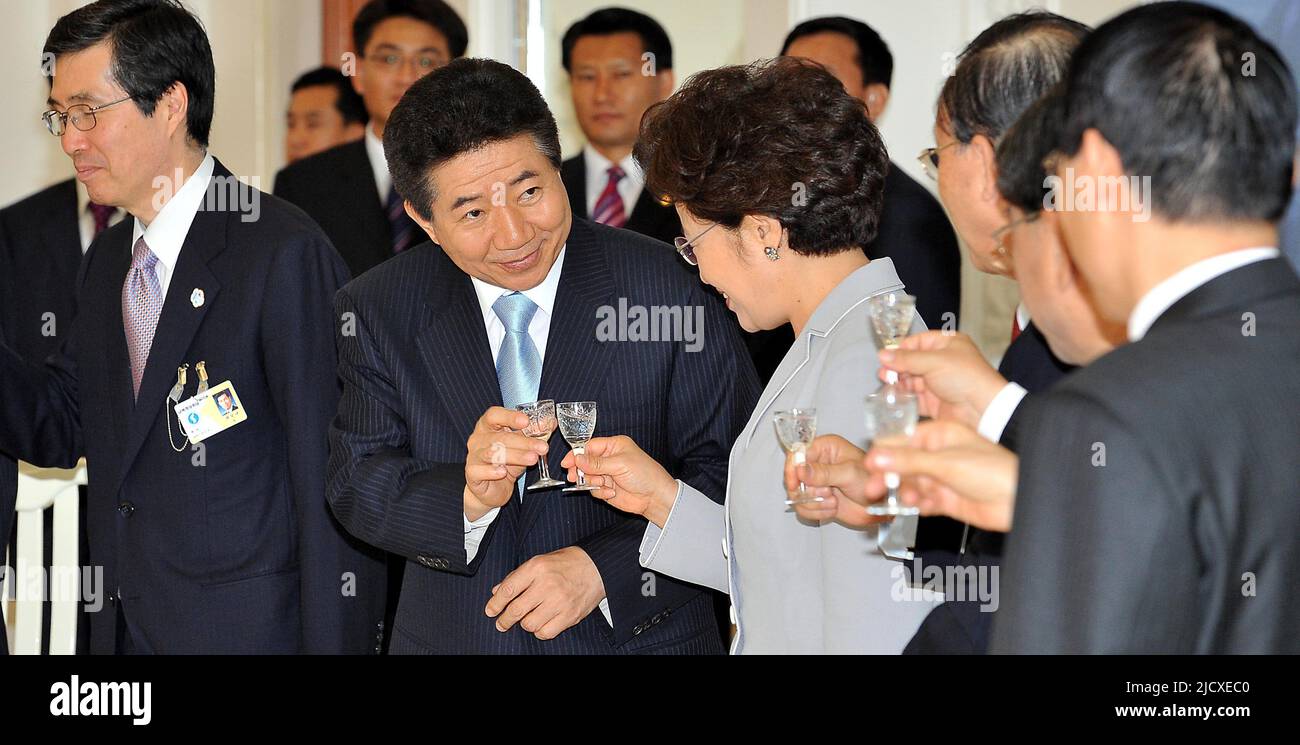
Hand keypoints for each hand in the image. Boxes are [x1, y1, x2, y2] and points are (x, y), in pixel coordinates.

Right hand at [463, 406, 548, 521]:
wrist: (492, 489)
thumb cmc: (506, 463)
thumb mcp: (522, 447)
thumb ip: (534, 434)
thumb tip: (550, 422)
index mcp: (488, 426)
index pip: (494, 415)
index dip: (510, 416)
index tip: (526, 421)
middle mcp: (478, 439)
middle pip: (499, 437)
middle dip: (523, 441)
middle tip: (542, 447)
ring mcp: (474, 456)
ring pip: (492, 454)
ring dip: (515, 456)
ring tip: (532, 458)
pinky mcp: (472, 474)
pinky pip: (479, 471)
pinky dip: (491, 471)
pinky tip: (502, 472)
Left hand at [484, 547, 605, 639]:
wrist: (598, 566)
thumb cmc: (568, 562)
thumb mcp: (540, 561)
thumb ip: (518, 576)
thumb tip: (497, 591)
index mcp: (537, 568)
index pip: (508, 590)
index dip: (496, 603)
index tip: (490, 611)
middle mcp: (547, 585)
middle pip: (516, 610)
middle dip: (504, 620)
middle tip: (501, 623)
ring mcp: (559, 602)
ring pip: (529, 624)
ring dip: (524, 624)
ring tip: (527, 619)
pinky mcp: (570, 615)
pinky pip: (545, 632)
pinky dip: (539, 631)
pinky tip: (540, 624)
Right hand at [560, 435, 678, 527]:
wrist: (655, 497)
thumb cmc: (645, 474)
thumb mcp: (620, 464)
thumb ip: (597, 463)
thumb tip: (577, 459)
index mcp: (614, 446)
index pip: (589, 446)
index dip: (577, 454)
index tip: (567, 463)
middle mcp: (609, 458)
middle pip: (585, 462)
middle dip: (580, 470)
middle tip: (575, 477)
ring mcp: (607, 473)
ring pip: (587, 477)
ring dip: (591, 482)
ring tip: (602, 484)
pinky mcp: (606, 488)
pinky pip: (593, 489)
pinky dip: (599, 492)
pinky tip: (611, 492)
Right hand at [783, 435, 891, 527]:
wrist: (881, 505)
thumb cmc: (873, 481)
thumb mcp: (850, 474)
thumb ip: (824, 472)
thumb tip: (801, 469)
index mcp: (825, 448)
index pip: (797, 453)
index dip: (793, 468)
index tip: (795, 482)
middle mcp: (818, 463)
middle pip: (793, 476)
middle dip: (808, 489)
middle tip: (826, 492)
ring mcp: (816, 482)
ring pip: (797, 494)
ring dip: (814, 502)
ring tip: (833, 500)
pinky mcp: (817, 499)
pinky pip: (803, 508)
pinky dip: (816, 512)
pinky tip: (832, 508)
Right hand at [864, 419, 1018, 530]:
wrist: (1021, 501)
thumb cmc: (996, 471)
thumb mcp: (946, 463)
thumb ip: (909, 462)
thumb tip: (877, 457)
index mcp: (941, 434)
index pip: (902, 440)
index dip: (884, 452)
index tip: (868, 465)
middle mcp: (939, 455)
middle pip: (902, 464)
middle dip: (889, 476)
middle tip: (874, 488)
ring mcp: (943, 477)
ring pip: (911, 484)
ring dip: (905, 491)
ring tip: (907, 499)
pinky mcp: (947, 499)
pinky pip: (922, 501)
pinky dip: (918, 505)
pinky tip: (921, 507)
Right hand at [876, 331, 1007, 427]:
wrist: (983, 410)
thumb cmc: (968, 379)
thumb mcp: (934, 361)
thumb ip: (906, 358)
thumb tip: (884, 354)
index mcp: (948, 344)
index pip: (918, 342)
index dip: (901, 349)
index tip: (887, 356)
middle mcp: (943, 362)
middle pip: (912, 362)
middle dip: (897, 367)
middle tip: (886, 372)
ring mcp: (938, 383)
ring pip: (911, 380)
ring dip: (899, 382)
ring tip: (888, 384)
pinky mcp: (934, 402)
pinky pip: (914, 398)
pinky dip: (904, 397)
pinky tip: (895, 396)